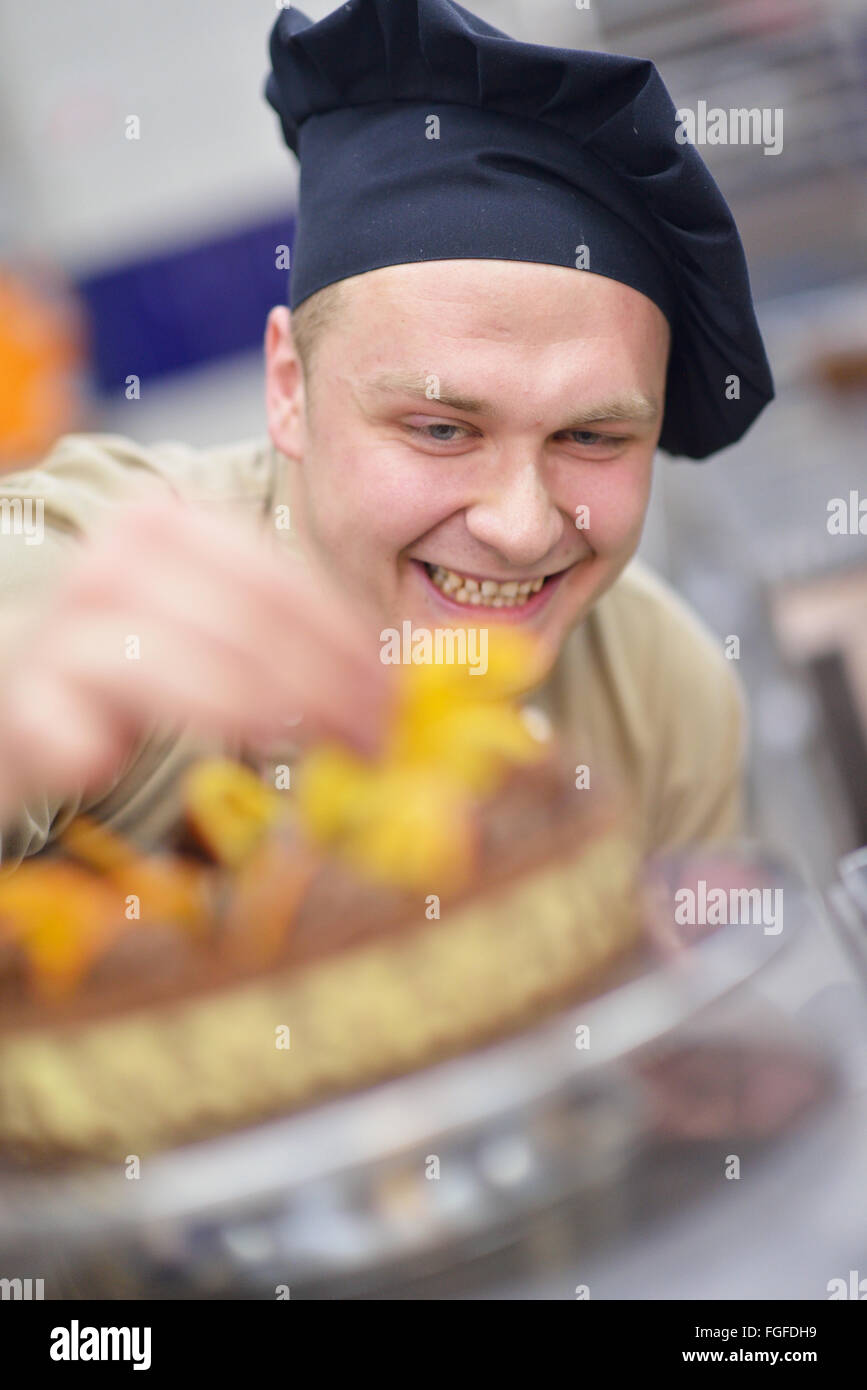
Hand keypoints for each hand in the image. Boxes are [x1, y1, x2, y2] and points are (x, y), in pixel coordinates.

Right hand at [0, 493, 390, 815]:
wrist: (16, 697)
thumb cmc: (135, 666)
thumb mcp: (210, 627)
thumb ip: (280, 634)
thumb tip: (386, 682)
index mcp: (164, 527)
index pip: (277, 584)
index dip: (346, 644)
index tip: (396, 697)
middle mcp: (112, 564)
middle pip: (245, 625)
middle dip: (326, 687)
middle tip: (376, 739)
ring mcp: (65, 632)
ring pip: (182, 669)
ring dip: (264, 719)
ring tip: (320, 756)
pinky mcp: (27, 705)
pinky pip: (77, 732)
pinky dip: (108, 752)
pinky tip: (144, 770)